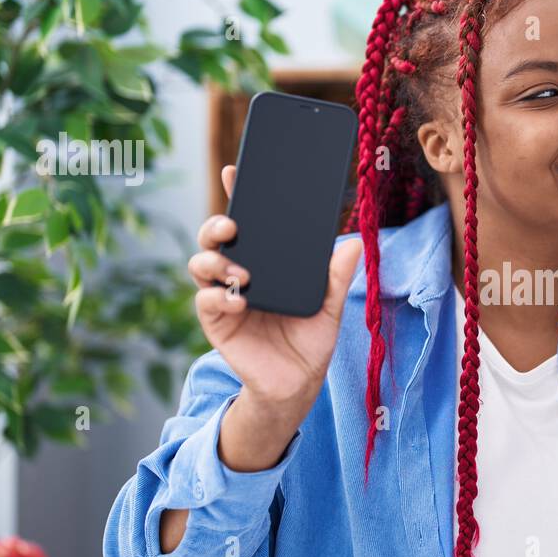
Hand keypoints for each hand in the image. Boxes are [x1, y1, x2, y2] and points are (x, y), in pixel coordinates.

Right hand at [190, 165, 361, 405]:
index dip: (239, 196)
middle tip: (233, 226)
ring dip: (216, 261)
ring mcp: (224, 295)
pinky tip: (239, 300)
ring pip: (201, 264)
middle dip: (217, 225)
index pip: (248, 224)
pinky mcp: (217, 322)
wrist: (298, 382)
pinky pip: (206, 301)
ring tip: (241, 273)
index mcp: (265, 262)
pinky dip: (218, 297)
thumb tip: (356, 243)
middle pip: (215, 238)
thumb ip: (336, 276)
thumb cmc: (311, 340)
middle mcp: (239, 272)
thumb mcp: (330, 305)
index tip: (236, 173)